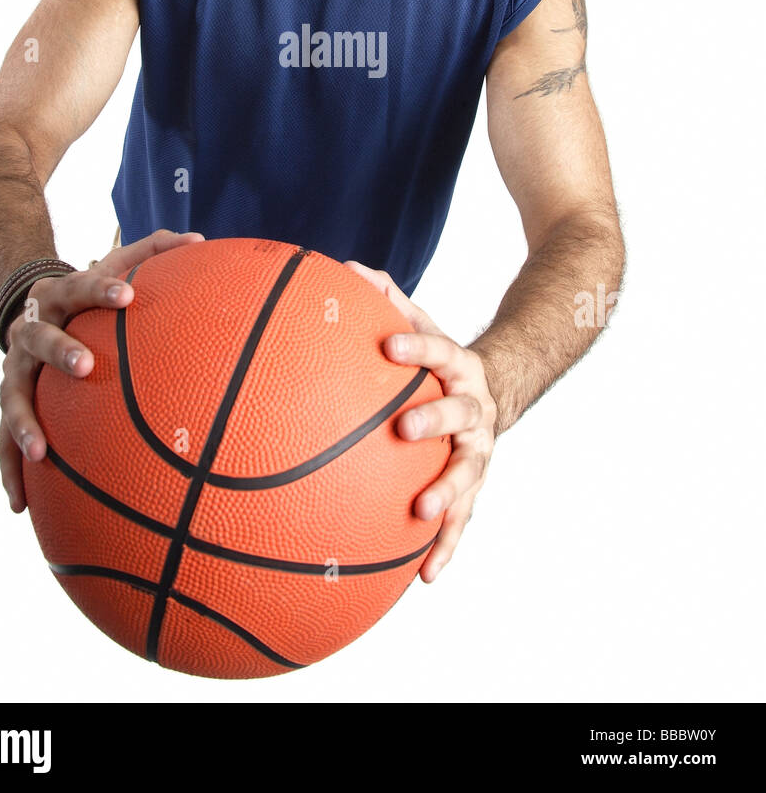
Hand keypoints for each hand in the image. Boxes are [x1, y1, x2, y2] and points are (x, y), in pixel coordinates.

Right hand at [0, 228, 204, 514]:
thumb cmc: (90, 291)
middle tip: (85, 366)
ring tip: (41, 453)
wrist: (27, 303)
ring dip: (23, 423)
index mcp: (60, 295)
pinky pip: (3, 441)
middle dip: (60, 350)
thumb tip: (201, 240)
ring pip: (11, 396)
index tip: (127, 295)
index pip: (80, 285)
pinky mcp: (8, 403)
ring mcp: (14, 369)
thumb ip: (155, 250)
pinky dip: (9, 471)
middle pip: (39, 337)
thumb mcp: (115, 263)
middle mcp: (30, 330)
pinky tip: (19, 505)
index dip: (102, 287)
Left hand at [344, 260, 497, 582]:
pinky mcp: (475, 486)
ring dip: (447, 492)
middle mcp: (474, 408)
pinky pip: (463, 520)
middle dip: (434, 420)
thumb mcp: (420, 324)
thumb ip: (389, 301)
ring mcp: (478, 449)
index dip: (416, 346)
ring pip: (468, 473)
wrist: (498, 390)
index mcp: (456, 366)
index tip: (388, 345)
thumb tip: (347, 268)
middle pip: (459, 412)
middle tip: (404, 428)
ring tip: (421, 511)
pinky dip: (447, 547)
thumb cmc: (437, 359)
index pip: (437, 349)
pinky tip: (425, 576)